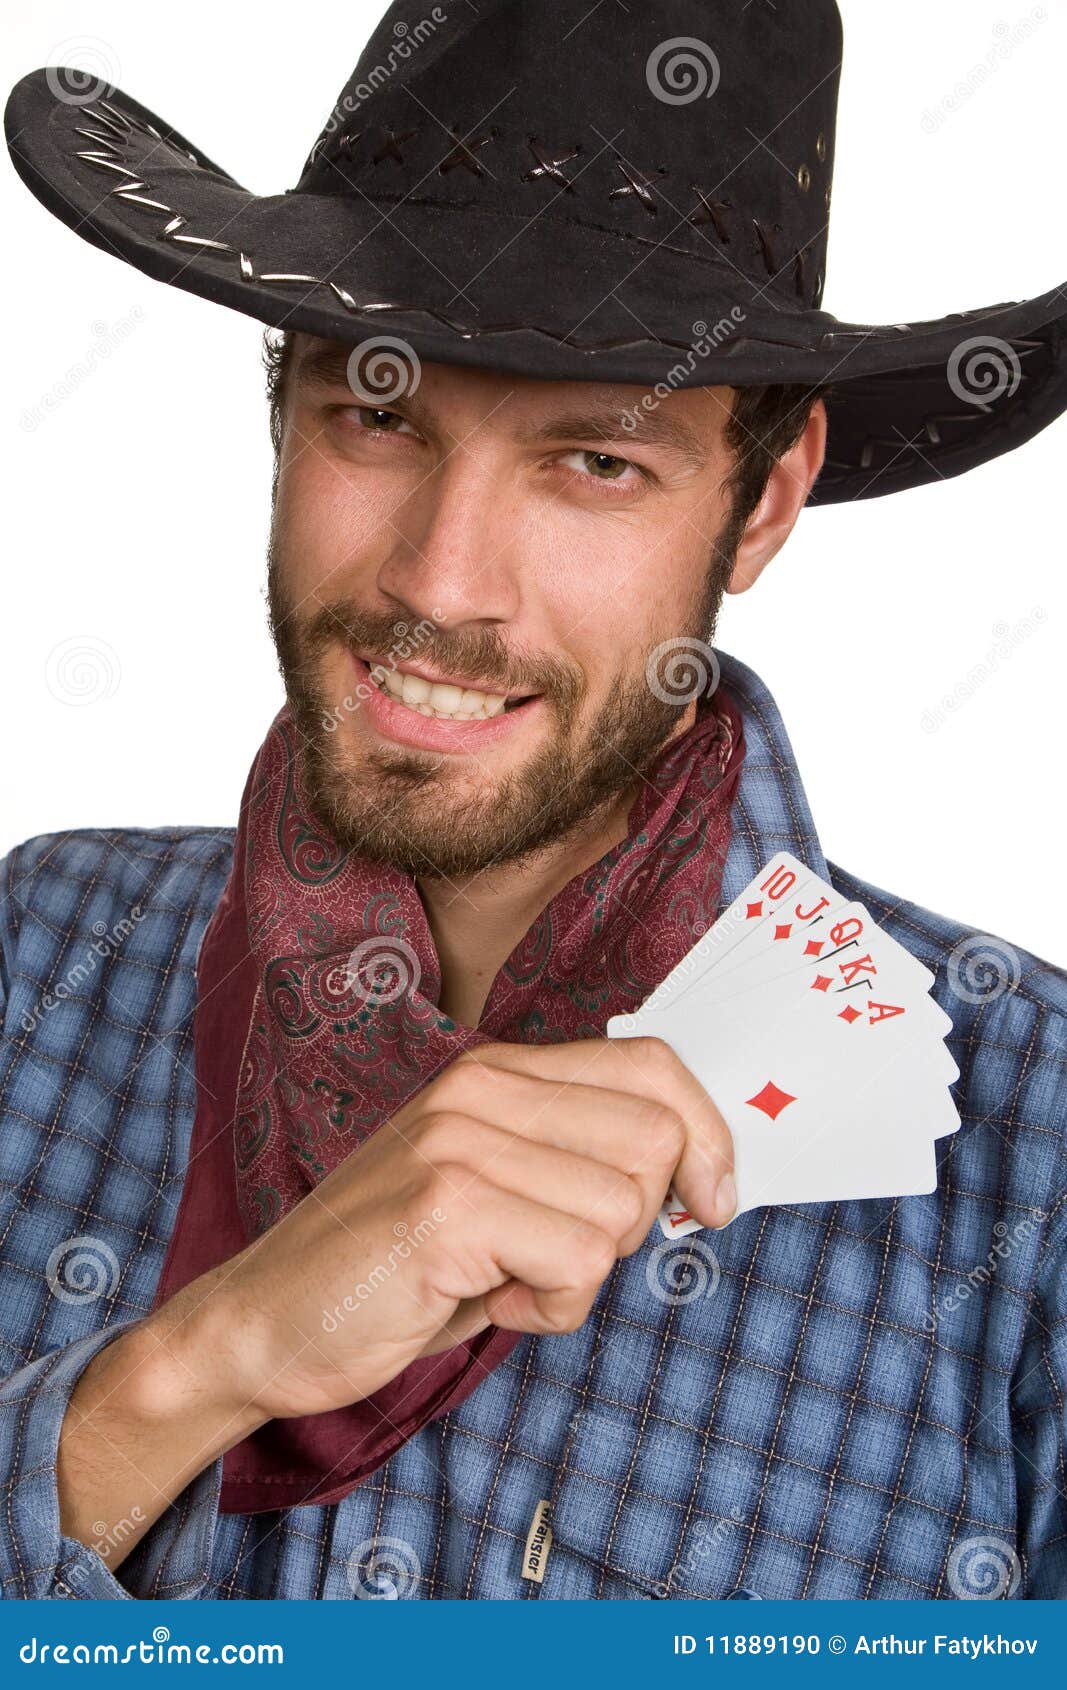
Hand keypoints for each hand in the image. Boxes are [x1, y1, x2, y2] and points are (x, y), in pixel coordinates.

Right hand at [156, 1035, 734, 1423]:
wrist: (263, 1322)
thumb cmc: (396, 1266)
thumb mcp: (494, 1187)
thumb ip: (576, 1158)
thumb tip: (702, 1169)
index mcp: (497, 1071)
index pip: (653, 1065)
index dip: (708, 1134)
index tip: (714, 1200)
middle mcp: (480, 1088)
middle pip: (656, 1137)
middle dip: (635, 1221)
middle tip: (557, 1254)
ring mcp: (459, 1142)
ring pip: (622, 1212)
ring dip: (582, 1278)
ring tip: (504, 1279)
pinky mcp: (445, 1208)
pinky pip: (578, 1265)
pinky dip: (550, 1308)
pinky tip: (482, 1300)